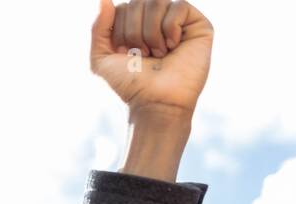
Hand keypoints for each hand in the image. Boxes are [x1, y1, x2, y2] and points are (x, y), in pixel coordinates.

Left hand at [91, 0, 213, 116]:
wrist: (156, 101)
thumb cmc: (131, 84)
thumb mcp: (101, 59)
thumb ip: (98, 29)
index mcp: (134, 25)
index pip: (121, 8)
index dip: (120, 32)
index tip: (126, 55)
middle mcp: (155, 20)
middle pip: (138, 1)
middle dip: (134, 32)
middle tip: (143, 56)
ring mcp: (177, 20)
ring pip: (158, 0)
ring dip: (151, 32)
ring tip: (157, 53)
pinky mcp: (197, 23)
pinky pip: (179, 5)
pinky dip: (170, 28)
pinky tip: (173, 46)